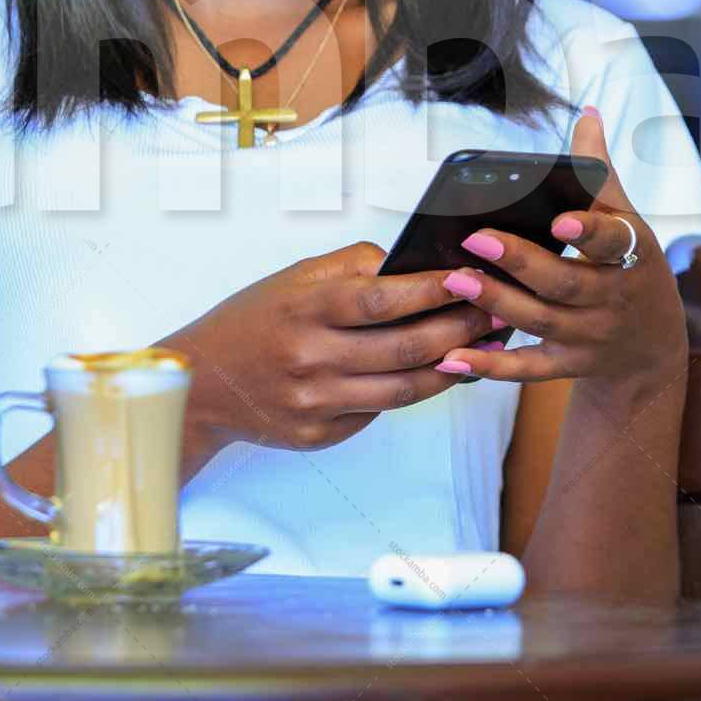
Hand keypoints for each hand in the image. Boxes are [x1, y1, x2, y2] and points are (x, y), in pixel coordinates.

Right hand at [158, 241, 505, 459]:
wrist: (203, 384)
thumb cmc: (254, 321)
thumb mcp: (294, 278)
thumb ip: (352, 267)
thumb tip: (414, 266)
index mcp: (304, 309)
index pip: (382, 299)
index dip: (433, 291)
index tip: (471, 279)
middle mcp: (310, 358)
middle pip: (405, 348)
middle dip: (461, 329)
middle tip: (497, 312)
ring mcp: (316, 402)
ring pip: (405, 389)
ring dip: (453, 367)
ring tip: (483, 346)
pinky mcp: (320, 434)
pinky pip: (380, 411)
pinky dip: (415, 391)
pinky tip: (441, 372)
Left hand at [431, 104, 688, 389]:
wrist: (650, 347)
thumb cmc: (628, 265)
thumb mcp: (627, 218)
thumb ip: (600, 170)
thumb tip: (588, 113)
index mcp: (630, 253)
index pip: (612, 240)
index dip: (589, 232)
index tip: (561, 219)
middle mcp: (611, 298)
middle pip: (563, 282)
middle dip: (519, 262)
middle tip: (474, 240)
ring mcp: (589, 336)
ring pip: (539, 321)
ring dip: (496, 302)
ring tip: (454, 280)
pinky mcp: (565, 365)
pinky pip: (527, 369)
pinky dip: (489, 365)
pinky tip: (452, 356)